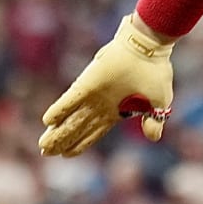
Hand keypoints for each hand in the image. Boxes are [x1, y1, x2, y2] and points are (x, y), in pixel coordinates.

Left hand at [38, 15, 174, 156]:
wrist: (148, 47)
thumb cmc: (155, 72)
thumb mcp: (159, 101)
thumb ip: (154, 120)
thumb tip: (154, 137)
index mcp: (116, 111)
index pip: (94, 132)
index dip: (80, 144)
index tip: (66, 155)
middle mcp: (101, 105)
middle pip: (78, 127)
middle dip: (63, 141)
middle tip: (46, 152)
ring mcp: (92, 95)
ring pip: (70, 118)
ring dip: (57, 131)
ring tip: (43, 145)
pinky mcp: (87, 84)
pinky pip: (70, 99)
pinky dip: (59, 109)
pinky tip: (48, 120)